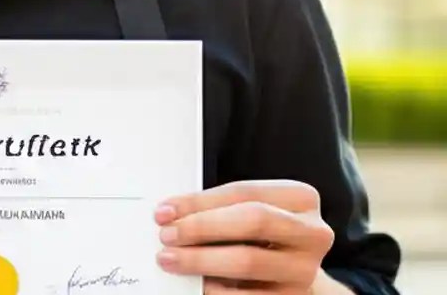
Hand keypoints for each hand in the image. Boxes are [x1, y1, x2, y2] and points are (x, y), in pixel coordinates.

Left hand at [154, 180, 335, 293]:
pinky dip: (216, 290)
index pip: (244, 192)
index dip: (200, 201)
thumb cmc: (261, 236)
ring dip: (201, 260)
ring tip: (171, 259)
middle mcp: (312, 233)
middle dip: (203, 226)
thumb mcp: (247, 212)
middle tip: (167, 235)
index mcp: (301, 198)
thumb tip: (170, 215)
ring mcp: (306, 269)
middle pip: (253, 221)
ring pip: (249, 261)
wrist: (291, 275)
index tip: (165, 211)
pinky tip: (197, 285)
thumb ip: (218, 209)